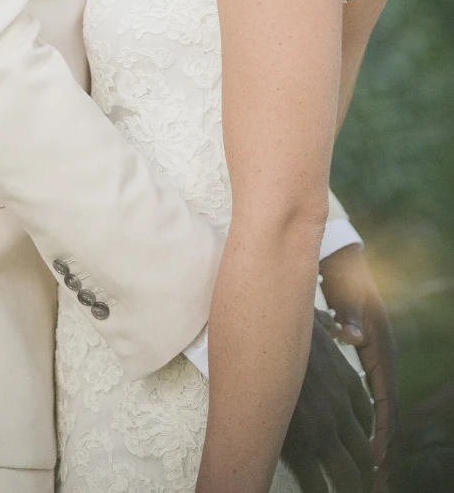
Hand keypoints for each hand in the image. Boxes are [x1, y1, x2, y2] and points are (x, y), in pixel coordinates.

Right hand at [281, 314, 373, 492]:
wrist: (264, 336)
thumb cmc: (283, 326)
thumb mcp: (313, 325)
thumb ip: (327, 328)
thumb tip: (331, 322)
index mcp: (347, 382)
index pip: (366, 419)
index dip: (363, 437)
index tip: (356, 448)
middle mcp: (342, 409)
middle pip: (363, 453)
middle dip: (362, 471)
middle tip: (355, 481)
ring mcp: (323, 429)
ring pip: (348, 473)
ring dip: (348, 486)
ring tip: (342, 492)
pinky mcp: (299, 444)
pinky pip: (316, 482)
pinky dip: (318, 492)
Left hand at [320, 244, 398, 489]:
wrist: (345, 262)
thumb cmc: (342, 280)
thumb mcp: (347, 298)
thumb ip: (349, 318)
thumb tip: (352, 336)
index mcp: (381, 350)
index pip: (386, 404)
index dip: (381, 436)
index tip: (373, 463)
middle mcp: (386, 359)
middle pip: (390, 416)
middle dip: (384, 451)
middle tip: (376, 483)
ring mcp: (380, 360)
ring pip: (385, 412)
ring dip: (381, 444)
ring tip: (373, 476)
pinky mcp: (371, 359)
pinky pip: (377, 401)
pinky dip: (375, 426)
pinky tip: (366, 446)